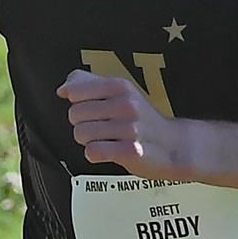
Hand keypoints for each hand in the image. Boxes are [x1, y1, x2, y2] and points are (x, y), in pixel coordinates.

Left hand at [58, 69, 185, 178]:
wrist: (174, 145)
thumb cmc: (141, 119)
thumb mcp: (120, 92)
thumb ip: (88, 84)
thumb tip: (63, 89)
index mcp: (120, 86)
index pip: (75, 92)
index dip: (78, 104)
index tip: (92, 109)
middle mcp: (126, 104)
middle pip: (74, 114)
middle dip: (82, 124)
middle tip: (100, 128)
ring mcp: (129, 128)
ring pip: (81, 134)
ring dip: (88, 141)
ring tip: (106, 140)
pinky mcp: (130, 151)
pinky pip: (92, 152)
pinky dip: (95, 154)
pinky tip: (108, 152)